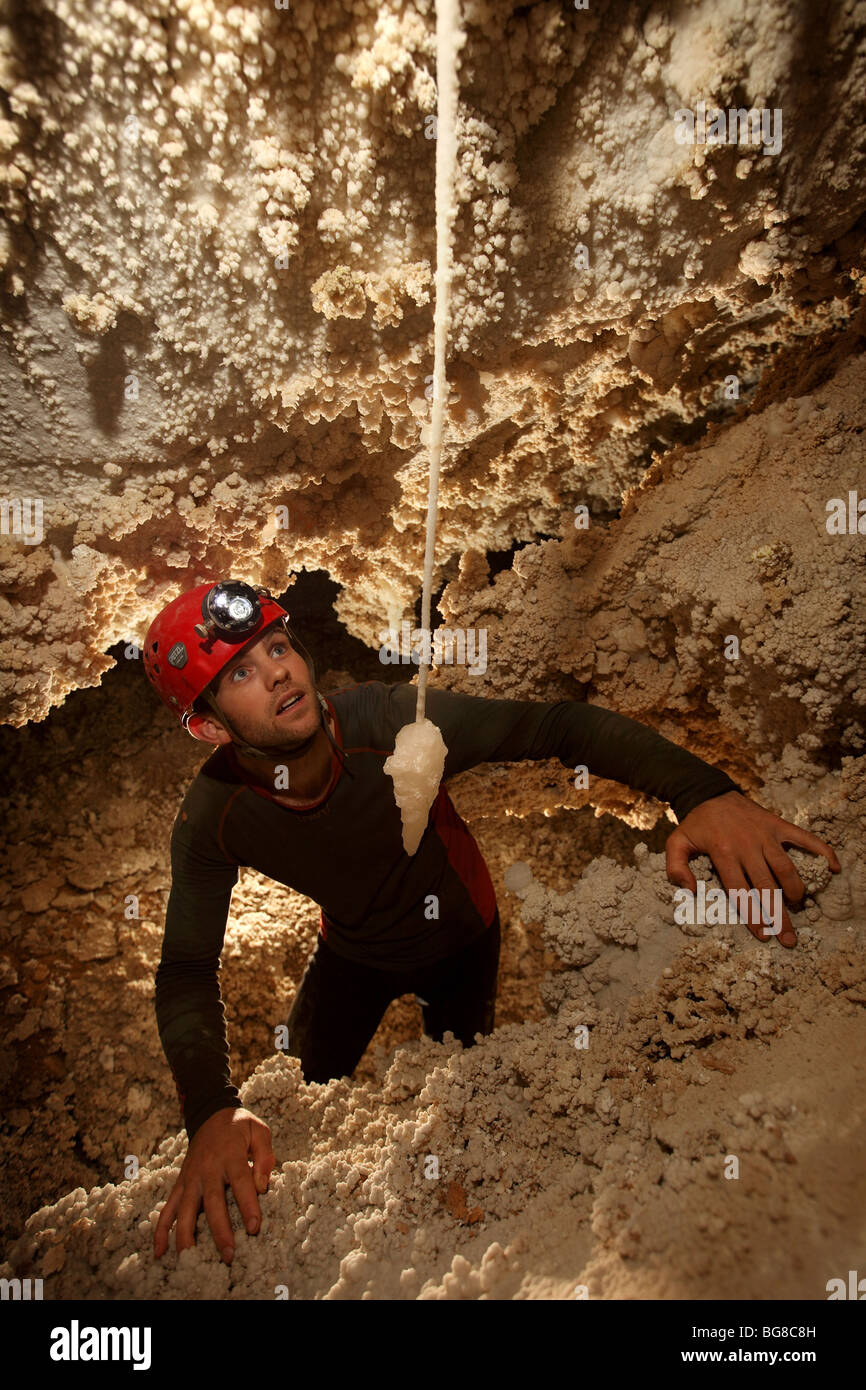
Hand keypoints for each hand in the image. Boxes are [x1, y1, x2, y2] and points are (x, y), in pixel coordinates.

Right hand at [153, 1106, 274, 1263]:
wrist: (210, 1114)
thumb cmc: (239, 1127)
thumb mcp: (258, 1130)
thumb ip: (265, 1154)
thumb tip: (263, 1185)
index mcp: (230, 1156)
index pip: (241, 1183)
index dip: (248, 1205)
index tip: (254, 1228)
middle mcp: (207, 1169)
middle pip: (212, 1202)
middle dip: (219, 1230)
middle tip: (229, 1255)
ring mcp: (191, 1177)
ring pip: (184, 1209)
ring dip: (185, 1235)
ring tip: (189, 1259)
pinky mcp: (181, 1183)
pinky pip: (168, 1207)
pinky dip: (161, 1229)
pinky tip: (159, 1251)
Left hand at [666, 790, 840, 947]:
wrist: (710, 792)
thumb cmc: (696, 824)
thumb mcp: (676, 843)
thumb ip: (676, 867)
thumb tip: (689, 891)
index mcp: (723, 853)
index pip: (741, 891)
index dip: (753, 915)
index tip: (763, 935)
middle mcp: (747, 846)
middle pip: (766, 886)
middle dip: (779, 915)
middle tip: (789, 938)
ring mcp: (765, 835)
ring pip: (786, 868)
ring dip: (795, 890)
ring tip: (798, 908)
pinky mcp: (778, 824)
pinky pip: (804, 838)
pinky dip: (821, 851)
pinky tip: (834, 868)